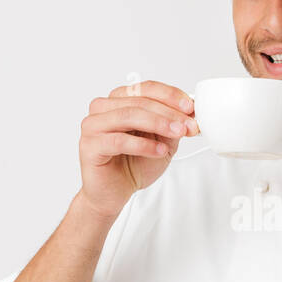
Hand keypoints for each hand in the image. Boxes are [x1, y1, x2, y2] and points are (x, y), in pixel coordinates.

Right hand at [78, 80, 199, 217]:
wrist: (114, 192)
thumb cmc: (133, 165)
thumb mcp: (162, 141)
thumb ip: (173, 126)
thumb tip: (191, 114)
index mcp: (119, 101)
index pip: (145, 88)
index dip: (170, 95)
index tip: (190, 107)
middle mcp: (103, 108)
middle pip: (139, 101)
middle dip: (169, 113)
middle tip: (188, 125)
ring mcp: (93, 125)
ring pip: (128, 116)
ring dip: (158, 123)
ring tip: (177, 133)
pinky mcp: (89, 145)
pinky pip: (118, 140)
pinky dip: (143, 145)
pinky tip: (159, 150)